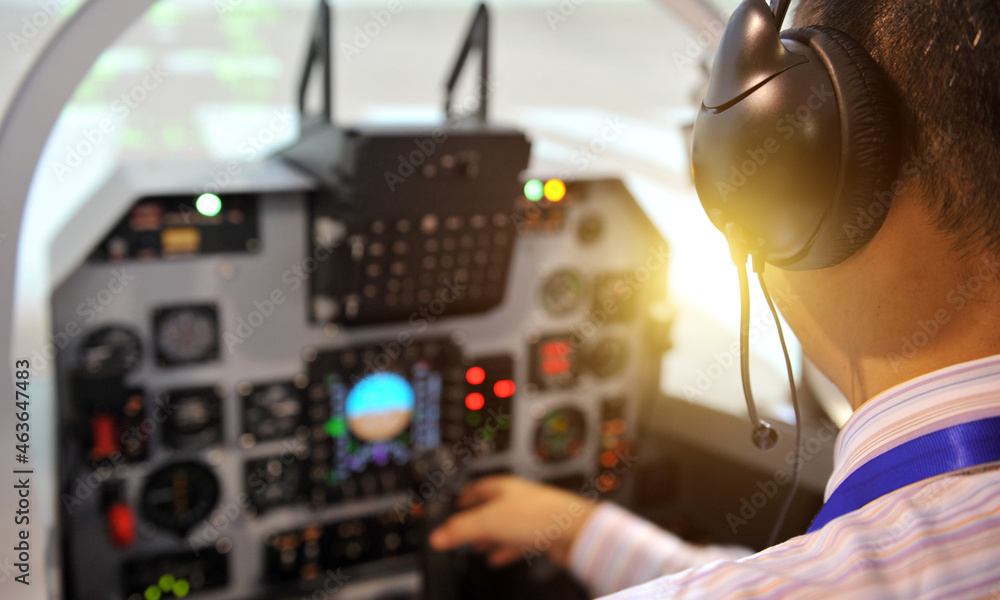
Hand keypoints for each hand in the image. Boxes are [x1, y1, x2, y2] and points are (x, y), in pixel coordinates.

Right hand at [428, 475, 597, 568]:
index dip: (464, 496)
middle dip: (475, 521)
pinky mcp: (541, 534)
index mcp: (503, 486)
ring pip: (504, 527)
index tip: (455, 503)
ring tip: (476, 547)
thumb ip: (460, 530)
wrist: (574, 530)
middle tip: (462, 531)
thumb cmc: (538, 514)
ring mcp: (530, 516)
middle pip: (490, 508)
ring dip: (489, 538)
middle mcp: (517, 498)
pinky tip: (497, 558)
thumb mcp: (488, 521)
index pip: (478, 488)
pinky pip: (517, 542)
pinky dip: (504, 550)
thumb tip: (437, 536)